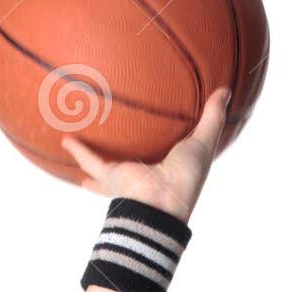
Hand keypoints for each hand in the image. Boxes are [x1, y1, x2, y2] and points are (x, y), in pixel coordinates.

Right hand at [60, 87, 230, 223]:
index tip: (163, 136)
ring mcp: (125, 178)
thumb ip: (212, 117)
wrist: (163, 202)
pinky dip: (77, 151)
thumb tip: (225, 90)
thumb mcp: (203, 142)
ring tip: (83, 145)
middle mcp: (144, 174)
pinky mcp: (111, 177)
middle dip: (124, 154)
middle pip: (131, 161)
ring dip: (92, 158)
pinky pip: (90, 161)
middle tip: (118, 141)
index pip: (166, 155)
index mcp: (168, 169)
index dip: (165, 147)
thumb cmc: (186, 177)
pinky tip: (65, 138)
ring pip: (105, 166)